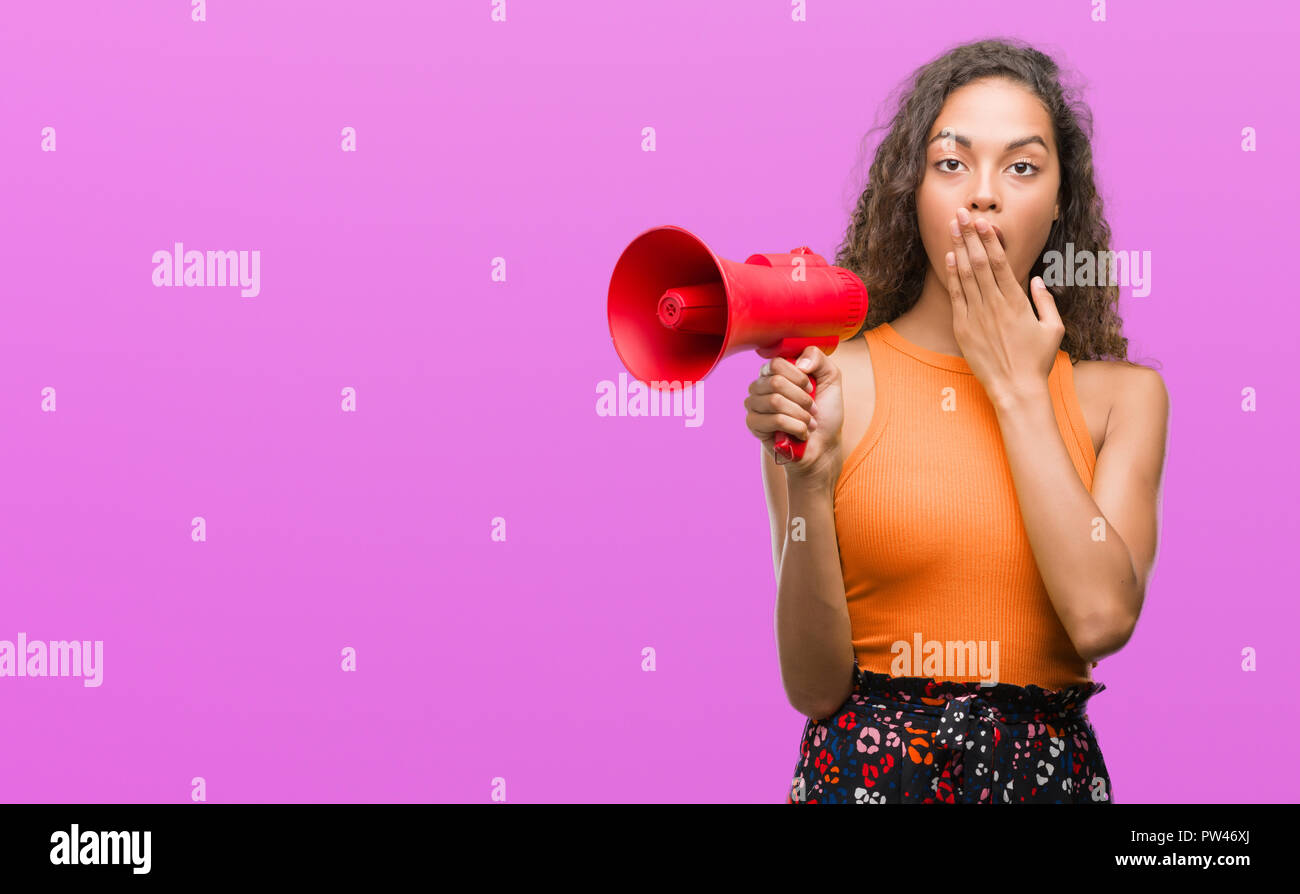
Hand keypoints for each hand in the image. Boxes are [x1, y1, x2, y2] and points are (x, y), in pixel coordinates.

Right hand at [744, 346, 843, 485]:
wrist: (825, 445)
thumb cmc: (825, 412)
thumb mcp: (831, 378)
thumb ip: (818, 358)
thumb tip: (800, 363)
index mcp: (775, 371)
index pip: (777, 363)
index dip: (799, 377)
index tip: (811, 389)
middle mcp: (760, 385)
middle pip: (776, 382)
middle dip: (802, 399)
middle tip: (812, 409)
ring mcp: (754, 404)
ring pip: (775, 401)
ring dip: (801, 415)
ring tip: (808, 423)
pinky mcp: (753, 424)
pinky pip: (775, 420)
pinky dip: (796, 427)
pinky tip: (800, 433)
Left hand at [945, 207, 1063, 405]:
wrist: (1015, 390)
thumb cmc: (1037, 361)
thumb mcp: (1053, 328)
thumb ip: (1046, 301)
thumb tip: (1039, 280)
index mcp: (1017, 301)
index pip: (1000, 262)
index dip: (989, 239)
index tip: (983, 220)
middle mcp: (994, 305)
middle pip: (978, 262)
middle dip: (970, 235)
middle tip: (962, 213)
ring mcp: (976, 316)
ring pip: (965, 275)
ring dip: (958, 248)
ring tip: (953, 227)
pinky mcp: (963, 329)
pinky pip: (956, 296)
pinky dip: (952, 275)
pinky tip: (948, 258)